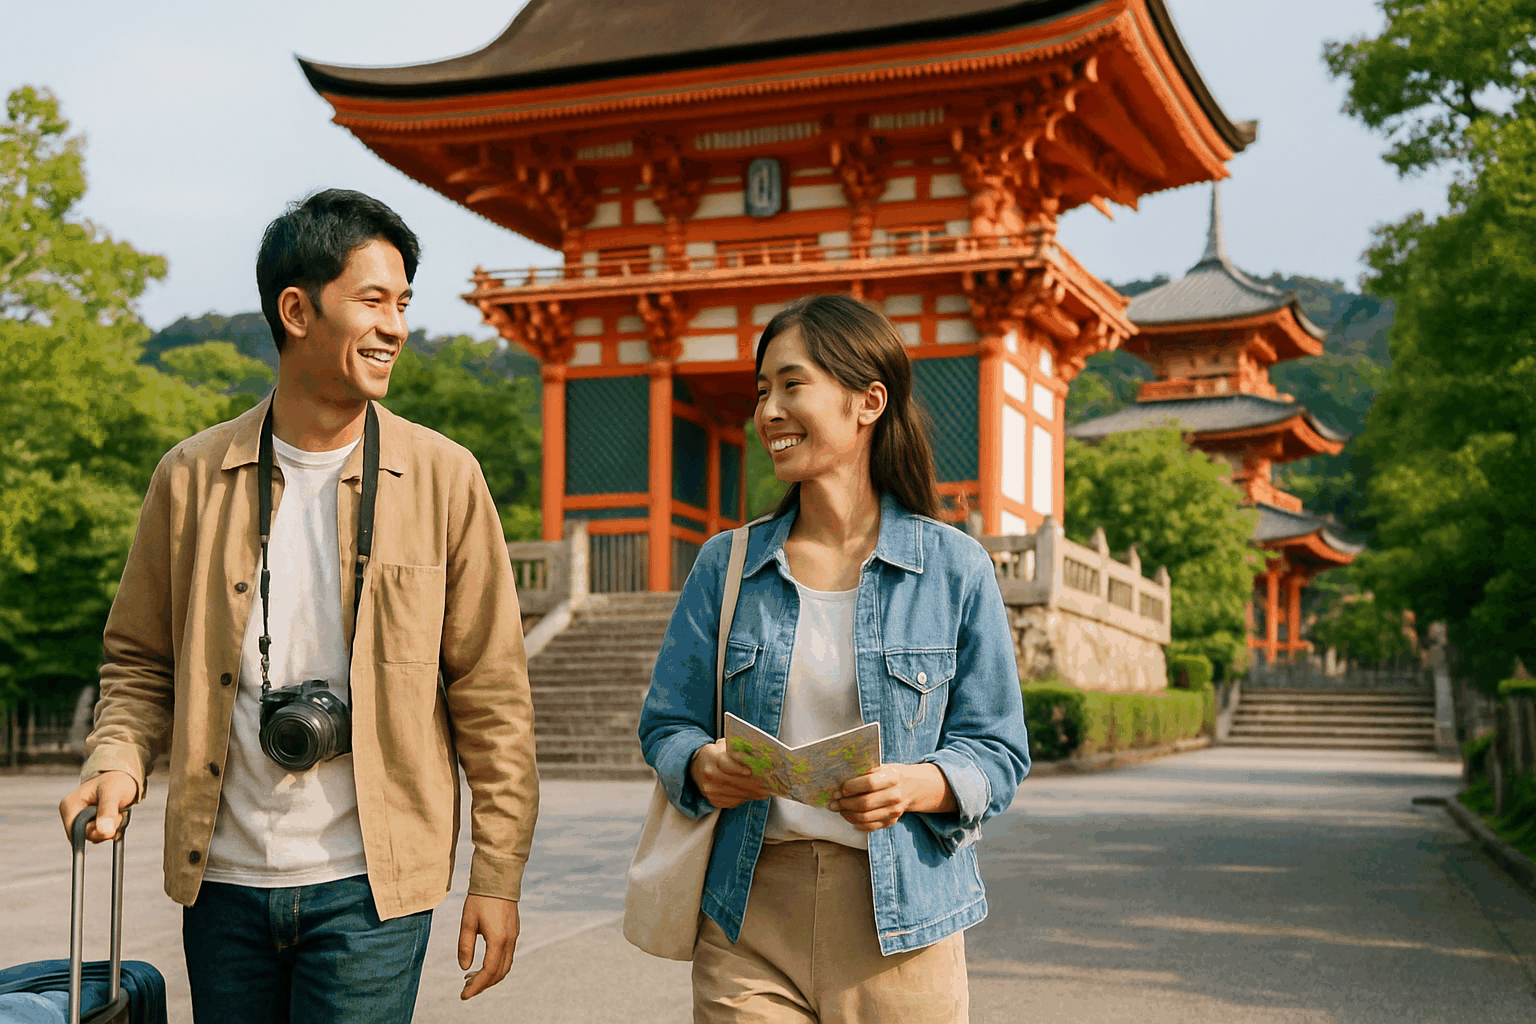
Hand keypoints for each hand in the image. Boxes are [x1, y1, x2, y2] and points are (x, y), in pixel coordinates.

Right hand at [59, 770, 138, 843]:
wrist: (123, 777)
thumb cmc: (116, 781)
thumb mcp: (113, 792)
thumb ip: (107, 811)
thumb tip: (104, 832)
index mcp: (69, 806)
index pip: (75, 833)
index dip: (95, 833)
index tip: (112, 826)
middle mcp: (72, 814)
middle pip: (87, 835)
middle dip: (107, 828)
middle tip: (119, 813)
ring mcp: (81, 819)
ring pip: (97, 836)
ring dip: (113, 827)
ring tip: (119, 812)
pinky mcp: (91, 823)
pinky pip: (102, 834)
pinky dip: (113, 829)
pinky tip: (119, 817)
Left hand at [457, 894, 518, 999]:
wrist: (499, 878)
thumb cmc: (480, 898)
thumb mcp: (467, 922)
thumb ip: (465, 946)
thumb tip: (464, 967)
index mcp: (498, 939)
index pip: (489, 971)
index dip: (477, 986)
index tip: (464, 995)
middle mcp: (509, 940)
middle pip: (499, 973)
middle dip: (483, 985)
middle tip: (465, 989)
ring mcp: (514, 936)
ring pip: (505, 966)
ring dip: (490, 976)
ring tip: (471, 978)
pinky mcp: (513, 931)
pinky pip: (507, 956)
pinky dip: (496, 966)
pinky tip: (482, 965)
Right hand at [689, 738, 771, 808]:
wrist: (696, 768)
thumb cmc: (714, 755)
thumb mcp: (723, 745)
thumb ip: (738, 748)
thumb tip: (759, 752)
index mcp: (711, 757)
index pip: (725, 764)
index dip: (739, 768)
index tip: (751, 771)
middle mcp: (709, 775)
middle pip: (735, 782)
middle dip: (755, 783)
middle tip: (769, 783)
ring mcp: (710, 790)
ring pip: (738, 794)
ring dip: (754, 793)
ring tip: (766, 790)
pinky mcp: (714, 801)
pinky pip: (735, 801)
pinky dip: (746, 798)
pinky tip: (754, 793)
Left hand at [829, 763, 955, 831]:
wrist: (911, 786)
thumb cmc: (889, 774)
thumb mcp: (881, 767)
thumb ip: (864, 771)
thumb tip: (839, 778)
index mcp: (893, 777)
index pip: (869, 783)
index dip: (851, 787)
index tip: (840, 788)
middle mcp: (895, 796)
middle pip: (865, 803)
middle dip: (845, 803)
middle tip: (834, 802)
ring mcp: (894, 811)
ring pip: (865, 818)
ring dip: (847, 814)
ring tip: (839, 808)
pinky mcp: (891, 822)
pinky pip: (869, 827)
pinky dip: (855, 823)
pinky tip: (849, 815)